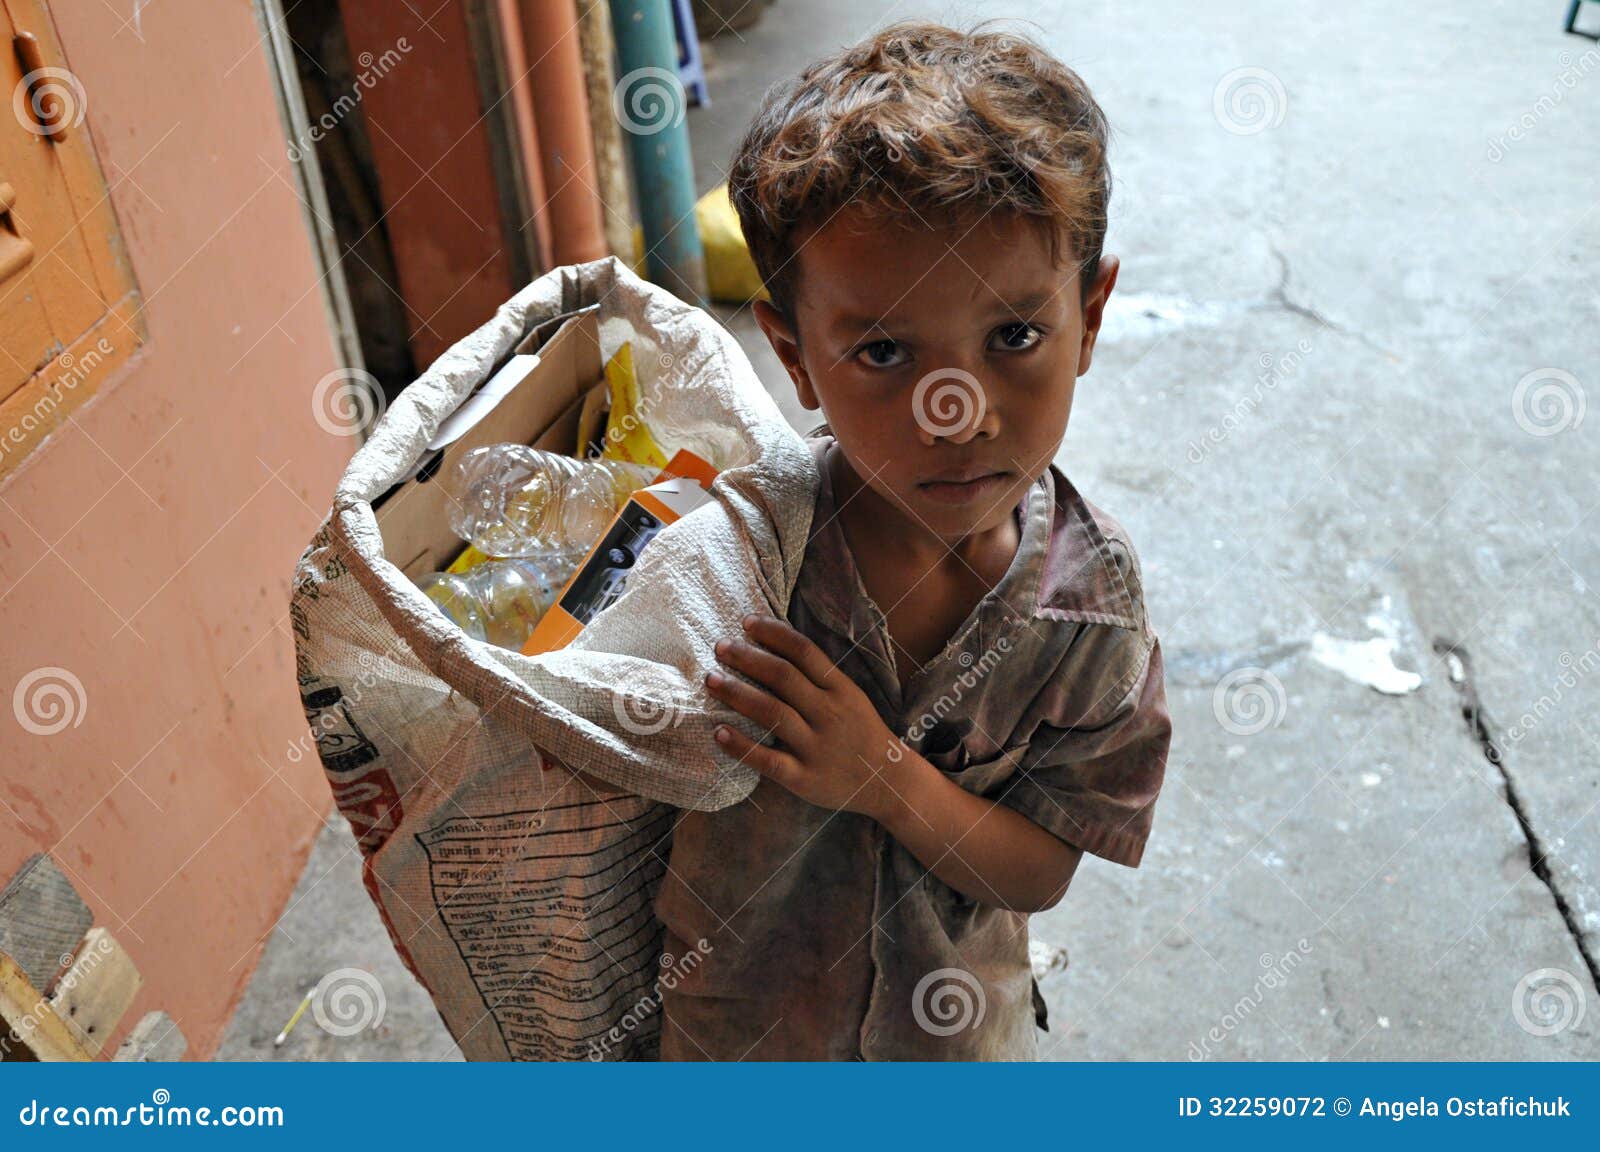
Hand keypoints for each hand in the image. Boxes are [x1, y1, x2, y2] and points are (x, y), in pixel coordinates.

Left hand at [705, 613, 901, 817]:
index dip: (773, 633)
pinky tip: (718, 732)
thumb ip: (818, 676)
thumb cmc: (860, 733)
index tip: (746, 622)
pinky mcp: (804, 778)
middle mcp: (829, 714)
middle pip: (783, 677)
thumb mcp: (849, 697)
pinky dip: (741, 746)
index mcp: (840, 689)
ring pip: (772, 713)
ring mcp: (816, 747)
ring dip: (737, 694)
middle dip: (747, 658)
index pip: (804, 652)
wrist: (886, 783)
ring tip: (711, 680)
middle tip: (719, 647)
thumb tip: (773, 645)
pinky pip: (768, 760)